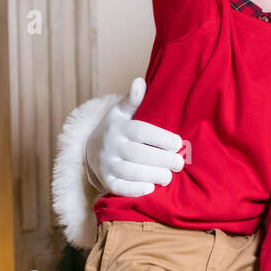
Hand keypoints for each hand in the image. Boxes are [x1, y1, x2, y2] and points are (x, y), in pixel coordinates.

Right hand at [84, 77, 185, 196]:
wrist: (91, 150)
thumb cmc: (116, 129)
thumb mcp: (122, 112)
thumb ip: (133, 99)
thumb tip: (139, 81)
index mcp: (119, 127)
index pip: (141, 131)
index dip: (161, 138)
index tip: (178, 143)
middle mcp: (111, 146)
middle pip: (138, 154)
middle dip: (161, 159)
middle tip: (179, 163)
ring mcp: (107, 164)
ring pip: (130, 172)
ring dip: (152, 175)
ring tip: (169, 176)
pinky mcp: (106, 181)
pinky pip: (119, 187)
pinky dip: (134, 190)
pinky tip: (150, 188)